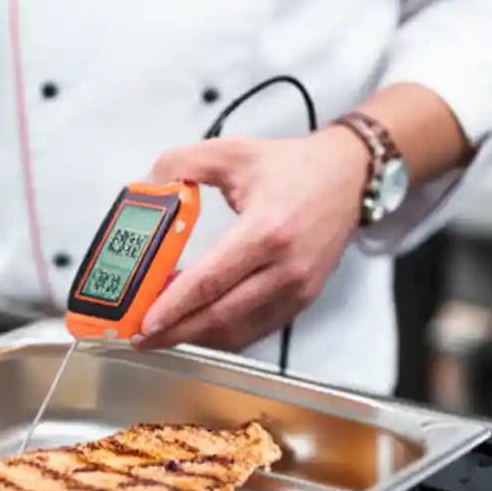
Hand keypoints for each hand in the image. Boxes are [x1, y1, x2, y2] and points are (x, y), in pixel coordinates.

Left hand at [132, 128, 368, 351]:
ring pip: (239, 330)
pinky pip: (258, 329)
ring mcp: (297, 289)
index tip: (144, 322)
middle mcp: (284, 267)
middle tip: (140, 336)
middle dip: (177, 331)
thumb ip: (185, 163)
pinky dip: (224, 335)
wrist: (351, 176)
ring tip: (162, 334)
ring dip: (197, 338)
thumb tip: (149, 183)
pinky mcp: (304, 300)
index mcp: (265, 230)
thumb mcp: (234, 152)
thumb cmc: (290, 166)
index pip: (211, 279)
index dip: (175, 306)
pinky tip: (198, 328)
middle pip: (221, 315)